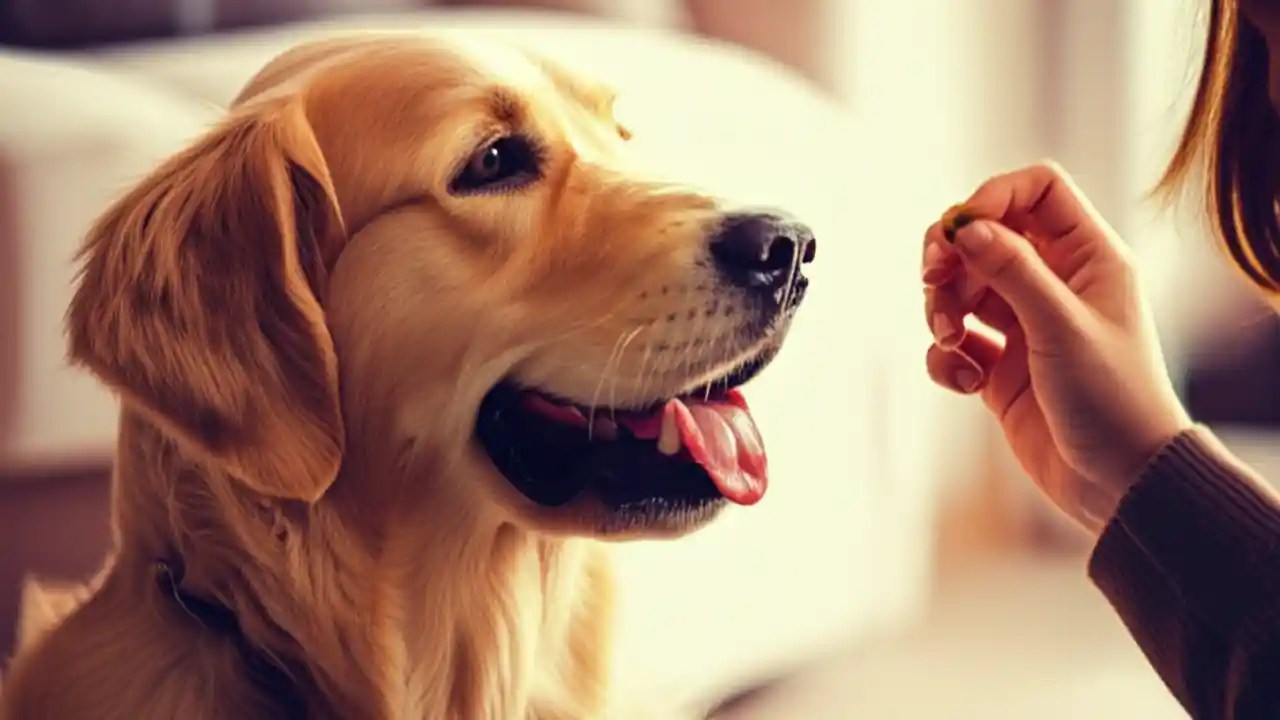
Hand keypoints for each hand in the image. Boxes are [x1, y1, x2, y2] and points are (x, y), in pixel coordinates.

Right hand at [921, 162, 1191, 533]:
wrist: (1119, 483)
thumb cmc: (1114, 402)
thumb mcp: (1061, 327)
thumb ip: (1012, 271)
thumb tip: (966, 226)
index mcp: (1088, 258)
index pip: (1035, 191)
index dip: (992, 197)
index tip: (960, 230)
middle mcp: (1055, 284)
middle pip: (985, 236)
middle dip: (950, 256)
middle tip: (934, 279)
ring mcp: (1025, 326)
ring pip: (961, 288)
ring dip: (941, 308)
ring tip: (950, 340)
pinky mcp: (1001, 369)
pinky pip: (956, 344)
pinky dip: (947, 358)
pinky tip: (967, 383)